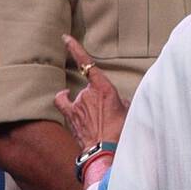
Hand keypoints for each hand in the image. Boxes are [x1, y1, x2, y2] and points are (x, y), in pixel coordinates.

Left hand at [54, 34, 129, 148]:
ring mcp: (77, 104)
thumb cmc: (121, 132)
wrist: (106, 151)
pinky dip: (64, 97)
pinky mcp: (70, 115)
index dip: (75, 49)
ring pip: (80, 96)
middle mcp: (88, 93)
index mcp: (104, 89)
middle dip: (99, 99)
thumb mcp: (128, 112)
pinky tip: (65, 95)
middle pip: (90, 88)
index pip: (87, 64)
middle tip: (109, 116)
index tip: (65, 38)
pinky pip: (62, 101)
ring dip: (87, 104)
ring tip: (97, 119)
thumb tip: (116, 103)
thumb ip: (120, 102)